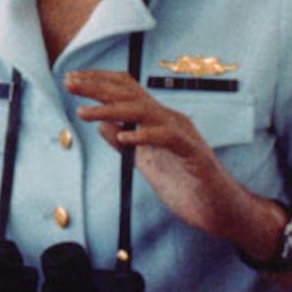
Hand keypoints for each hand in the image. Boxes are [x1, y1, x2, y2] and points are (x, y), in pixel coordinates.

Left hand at [65, 69, 251, 239]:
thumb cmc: (188, 187)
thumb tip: (102, 125)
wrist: (223, 212)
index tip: (71, 79)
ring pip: (145, 111)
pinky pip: (168, 138)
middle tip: (68, 82)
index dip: (99, 82)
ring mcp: (184, 135)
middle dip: (97, 87)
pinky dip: (145, 135)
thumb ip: (127, 143)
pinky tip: (124, 137)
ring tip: (83, 112)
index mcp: (158, 121)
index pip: (127, 91)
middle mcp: (171, 120)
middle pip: (131, 94)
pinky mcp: (195, 155)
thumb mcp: (148, 164)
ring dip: (111, 109)